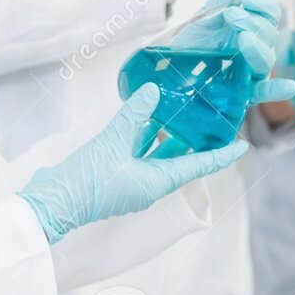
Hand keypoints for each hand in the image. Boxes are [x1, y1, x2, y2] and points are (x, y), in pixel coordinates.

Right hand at [19, 85, 249, 243]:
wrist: (53, 202)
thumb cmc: (87, 181)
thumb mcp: (112, 141)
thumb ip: (134, 114)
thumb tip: (153, 91)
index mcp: (156, 182)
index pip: (198, 166)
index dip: (221, 155)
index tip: (242, 146)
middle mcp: (148, 184)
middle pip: (179, 159)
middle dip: (193, 139)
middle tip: (208, 117)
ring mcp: (130, 181)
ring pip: (156, 155)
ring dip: (166, 135)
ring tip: (178, 110)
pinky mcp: (113, 175)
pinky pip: (136, 154)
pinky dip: (142, 137)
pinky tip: (141, 118)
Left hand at [135, 0, 294, 154]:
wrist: (165, 73)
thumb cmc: (188, 47)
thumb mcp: (202, 20)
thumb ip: (222, 0)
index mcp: (246, 29)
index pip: (269, 15)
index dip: (265, 5)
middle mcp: (252, 50)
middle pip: (269, 35)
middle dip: (254, 22)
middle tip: (232, 16)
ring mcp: (248, 72)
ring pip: (266, 60)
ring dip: (259, 47)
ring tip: (243, 39)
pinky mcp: (241, 94)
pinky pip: (262, 93)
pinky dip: (276, 90)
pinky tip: (289, 86)